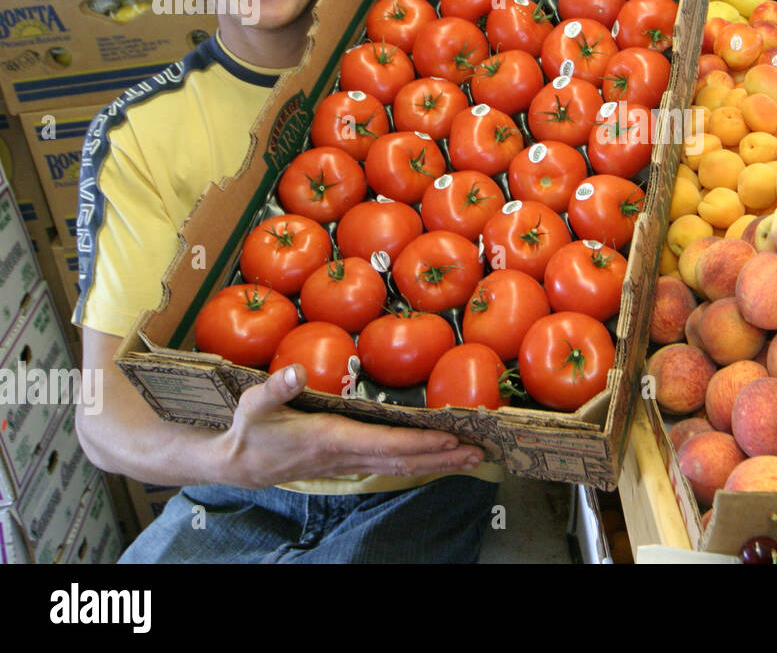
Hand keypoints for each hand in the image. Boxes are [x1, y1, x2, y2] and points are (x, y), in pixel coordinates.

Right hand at [215, 364, 483, 487]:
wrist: (236, 465)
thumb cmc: (249, 430)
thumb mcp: (254, 404)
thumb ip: (276, 387)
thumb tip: (297, 371)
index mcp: (331, 438)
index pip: (384, 444)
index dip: (419, 443)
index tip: (449, 438)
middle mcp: (346, 455)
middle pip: (403, 460)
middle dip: (442, 456)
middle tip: (478, 452)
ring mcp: (348, 463)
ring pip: (400, 466)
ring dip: (436, 463)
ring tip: (470, 458)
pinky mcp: (347, 463)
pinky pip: (390, 465)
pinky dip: (417, 462)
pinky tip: (435, 459)